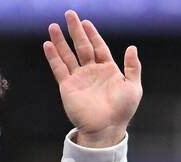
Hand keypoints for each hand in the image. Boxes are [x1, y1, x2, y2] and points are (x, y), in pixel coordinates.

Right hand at [44, 9, 141, 148]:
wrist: (106, 129)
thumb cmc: (122, 111)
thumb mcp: (133, 88)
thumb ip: (132, 68)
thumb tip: (132, 48)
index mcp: (108, 70)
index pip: (99, 47)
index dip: (93, 35)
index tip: (87, 22)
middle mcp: (92, 72)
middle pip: (82, 46)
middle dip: (76, 30)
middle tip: (69, 14)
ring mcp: (79, 78)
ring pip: (68, 55)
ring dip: (60, 41)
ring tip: (53, 26)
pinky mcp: (68, 86)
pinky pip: (59, 68)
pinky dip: (53, 57)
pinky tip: (48, 44)